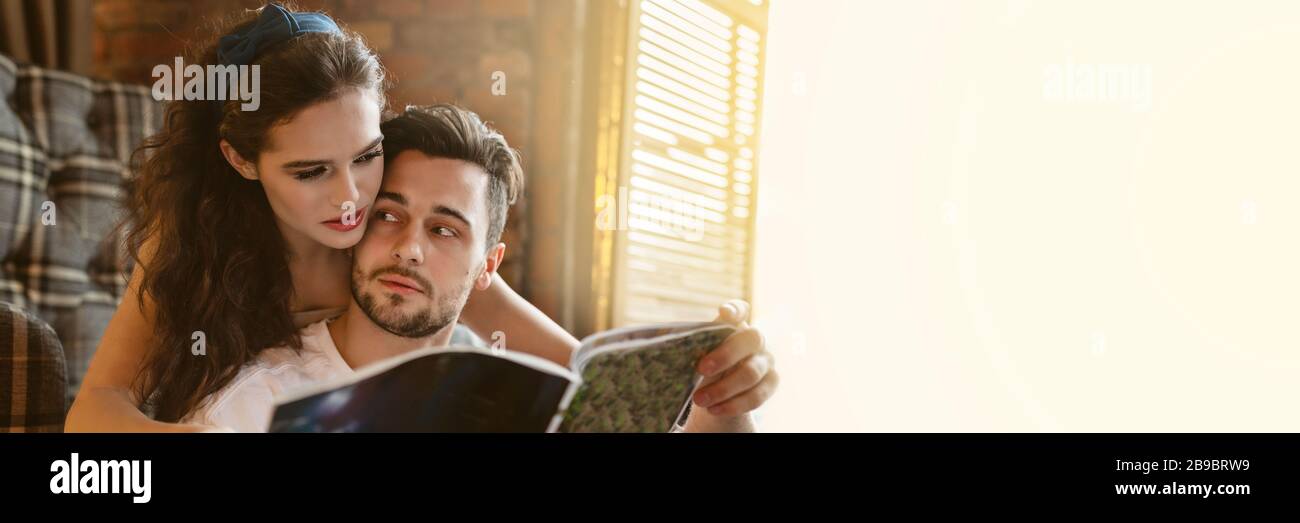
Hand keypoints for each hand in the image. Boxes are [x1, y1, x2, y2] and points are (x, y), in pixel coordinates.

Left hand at [687, 300, 778, 430]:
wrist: (717, 395)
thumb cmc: (704, 368)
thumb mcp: (697, 355)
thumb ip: (695, 346)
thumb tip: (668, 342)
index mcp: (736, 326)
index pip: (740, 309)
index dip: (735, 309)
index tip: (723, 313)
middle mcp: (756, 340)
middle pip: (751, 339)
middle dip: (726, 355)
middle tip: (700, 369)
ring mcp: (766, 362)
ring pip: (751, 373)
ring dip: (723, 388)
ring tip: (699, 399)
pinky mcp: (771, 384)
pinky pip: (757, 396)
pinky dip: (734, 405)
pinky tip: (714, 409)